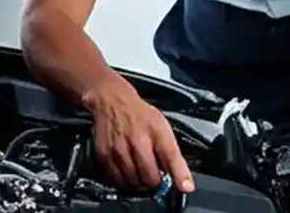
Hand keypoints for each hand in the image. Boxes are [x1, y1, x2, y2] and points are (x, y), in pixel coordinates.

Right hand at [84, 79, 194, 193]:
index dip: (179, 176)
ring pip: (134, 183)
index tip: (185, 187)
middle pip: (150, 178)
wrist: (113, 101)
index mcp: (157, 133)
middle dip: (154, 181)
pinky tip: (128, 170)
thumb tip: (184, 183)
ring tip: (140, 171)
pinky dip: (124, 180)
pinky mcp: (104, 155)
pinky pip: (117, 180)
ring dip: (139, 183)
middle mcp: (137, 142)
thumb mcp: (163, 129)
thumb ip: (172, 156)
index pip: (171, 158)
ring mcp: (119, 150)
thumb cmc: (140, 116)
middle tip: (153, 174)